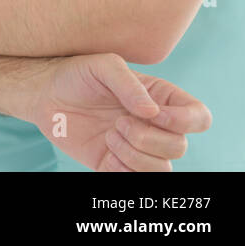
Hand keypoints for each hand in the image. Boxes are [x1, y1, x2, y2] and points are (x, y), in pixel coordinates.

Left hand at [23, 53, 210, 170]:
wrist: (45, 94)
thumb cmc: (77, 74)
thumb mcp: (103, 65)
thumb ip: (129, 85)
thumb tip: (152, 112)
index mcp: (161, 99)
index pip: (200, 118)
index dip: (183, 121)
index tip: (151, 113)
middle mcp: (155, 125)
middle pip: (179, 147)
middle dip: (148, 138)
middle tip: (118, 122)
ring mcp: (138, 147)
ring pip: (163, 169)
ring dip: (135, 155)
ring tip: (110, 135)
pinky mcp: (117, 165)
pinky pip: (136, 180)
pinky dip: (123, 170)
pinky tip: (106, 152)